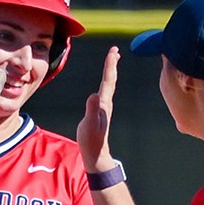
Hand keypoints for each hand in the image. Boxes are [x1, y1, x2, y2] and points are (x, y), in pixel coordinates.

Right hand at [76, 46, 119, 172]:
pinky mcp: (100, 111)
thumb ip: (91, 110)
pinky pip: (104, 91)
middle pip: (110, 79)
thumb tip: (94, 95)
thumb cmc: (92, 142)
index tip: (113, 51)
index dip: (110, 65)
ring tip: (112, 60)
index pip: (108, 80)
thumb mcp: (89, 126)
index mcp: (104, 104)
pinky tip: (104, 82)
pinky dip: (105, 81)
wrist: (96, 154)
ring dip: (110, 71)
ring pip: (108, 84)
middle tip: (114, 50)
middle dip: (112, 64)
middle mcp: (106, 103)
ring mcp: (104, 107)